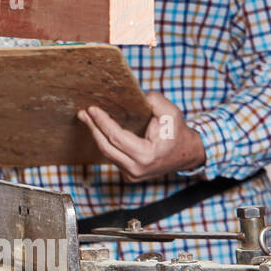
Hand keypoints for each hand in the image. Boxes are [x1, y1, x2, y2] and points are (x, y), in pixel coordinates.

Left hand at [78, 91, 205, 181]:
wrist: (187, 154)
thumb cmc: (178, 132)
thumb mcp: (170, 112)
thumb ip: (153, 100)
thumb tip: (133, 95)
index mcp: (146, 156)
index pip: (116, 138)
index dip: (102, 123)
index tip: (92, 109)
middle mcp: (136, 169)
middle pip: (106, 147)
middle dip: (93, 128)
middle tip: (83, 113)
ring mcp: (132, 174)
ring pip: (107, 152)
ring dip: (96, 134)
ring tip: (86, 118)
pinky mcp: (129, 174)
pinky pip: (112, 156)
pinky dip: (105, 142)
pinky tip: (97, 129)